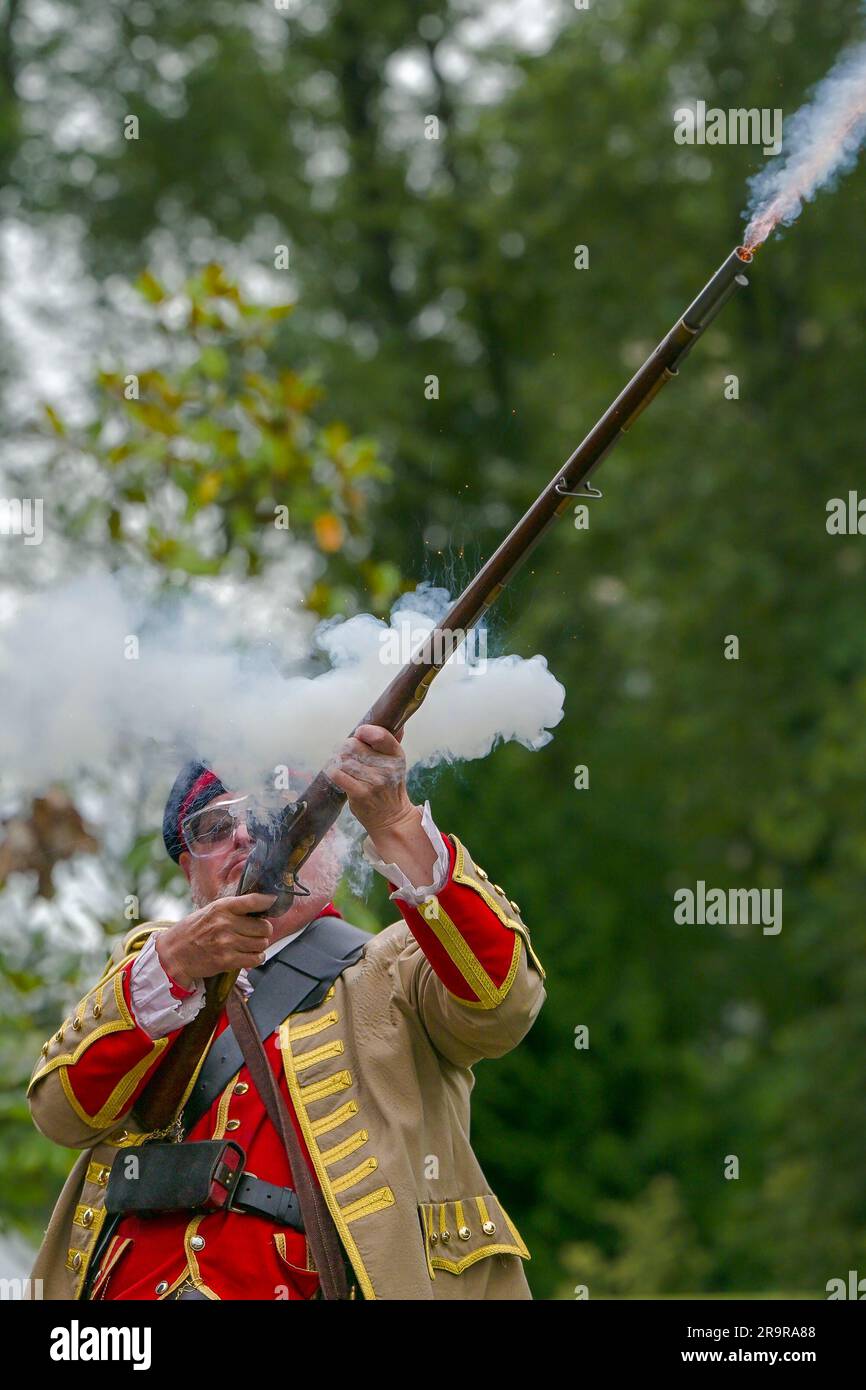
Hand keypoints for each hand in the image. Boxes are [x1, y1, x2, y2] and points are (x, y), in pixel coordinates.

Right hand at [155, 892, 277, 988]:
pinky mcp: (227, 960)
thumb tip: (260, 908)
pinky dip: (256, 958)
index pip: (254, 901)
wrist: (174, 953)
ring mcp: (227, 943)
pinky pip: (255, 959)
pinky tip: (249, 955)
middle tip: (256, 932)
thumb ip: (233, 909)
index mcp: (222, 907)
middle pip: (264, 926)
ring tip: (250, 944)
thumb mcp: (210, 911)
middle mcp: (225, 923)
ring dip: (259, 945)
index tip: (272, 901)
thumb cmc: (193, 931)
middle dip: (263, 930)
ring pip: (262, 943)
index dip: (268, 901)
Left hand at [325, 723, 414, 835]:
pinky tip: (337, 773)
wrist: (391, 817)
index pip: (378, 734)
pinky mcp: (359, 793)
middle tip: (347, 754)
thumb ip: (391, 742)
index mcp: (396, 756)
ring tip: (342, 765)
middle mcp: (387, 767)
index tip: (359, 736)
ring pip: (343, 758)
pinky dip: (333, 771)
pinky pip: (337, 773)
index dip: (363, 732)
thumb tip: (399, 723)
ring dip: (338, 760)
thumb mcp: (396, 762)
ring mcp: (373, 781)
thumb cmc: (390, 787)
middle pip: (353, 745)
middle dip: (345, 747)